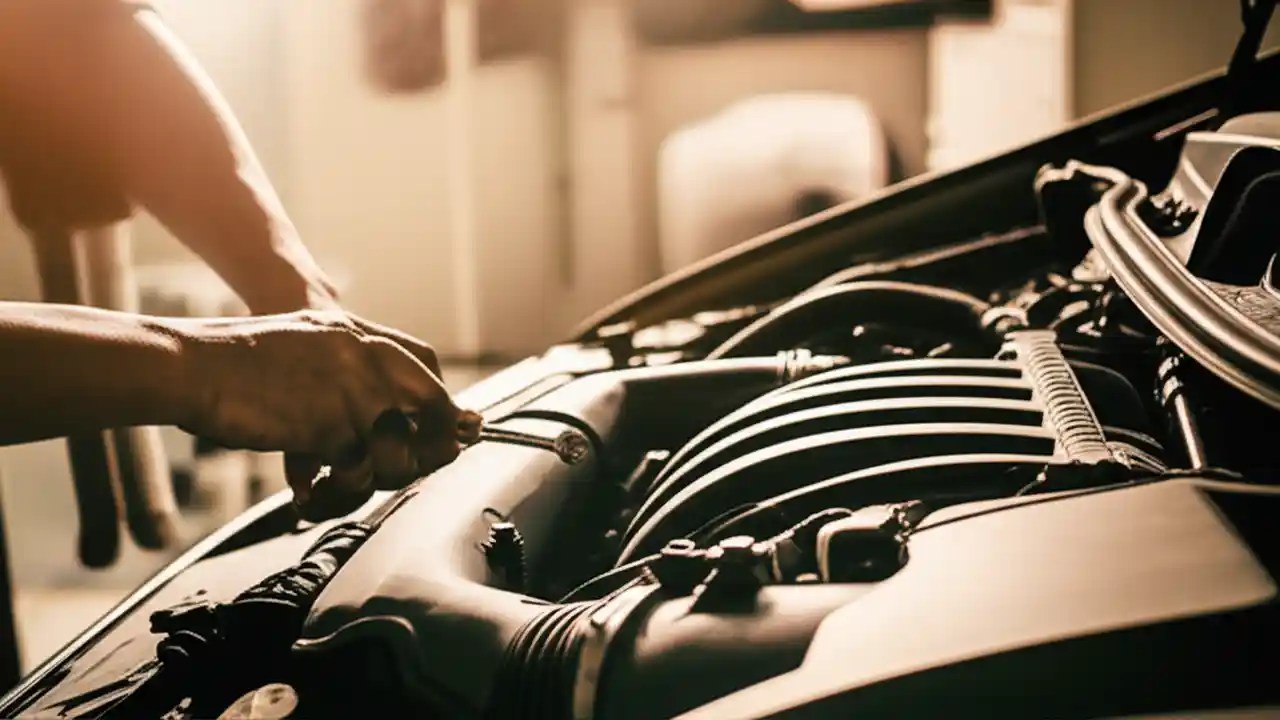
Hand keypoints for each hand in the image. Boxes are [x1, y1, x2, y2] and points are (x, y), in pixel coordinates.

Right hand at [173, 309, 465, 512]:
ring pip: (397, 453)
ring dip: (371, 478)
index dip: (442, 403)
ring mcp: (354, 393)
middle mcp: (368, 360)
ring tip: (335, 483)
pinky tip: (306, 491)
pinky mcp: (333, 427)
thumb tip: (390, 414)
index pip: (426, 366)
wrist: (194, 367)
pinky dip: (334, 490)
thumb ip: (351, 369)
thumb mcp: (308, 345)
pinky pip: (356, 474)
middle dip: (429, 449)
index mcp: (360, 335)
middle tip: (399, 471)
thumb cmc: (240, 364)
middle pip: (435, 411)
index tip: (450, 430)